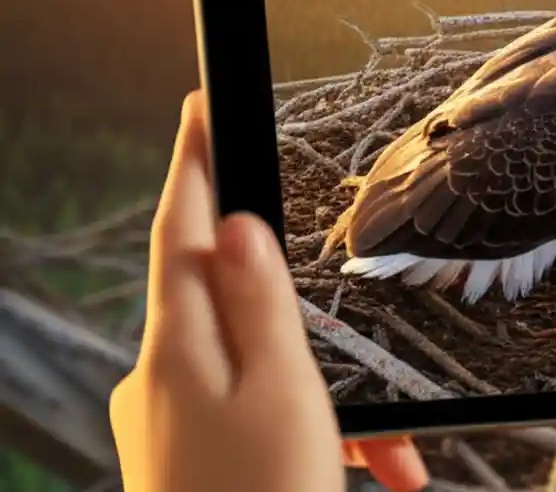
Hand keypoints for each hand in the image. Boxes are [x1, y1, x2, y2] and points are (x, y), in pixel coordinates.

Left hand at [109, 92, 427, 491]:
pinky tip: (367, 465)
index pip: (182, 228)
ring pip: (266, 371)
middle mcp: (163, 377)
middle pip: (237, 306)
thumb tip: (232, 221)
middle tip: (348, 342)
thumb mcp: (280, 389)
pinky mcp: (192, 455)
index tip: (196, 106)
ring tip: (386, 453)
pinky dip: (316, 432)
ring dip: (333, 399)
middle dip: (308, 321)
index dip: (192, 162)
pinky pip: (260, 417)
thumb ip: (257, 302)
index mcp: (178, 347)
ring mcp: (173, 420)